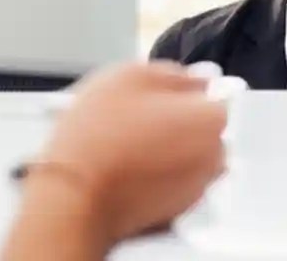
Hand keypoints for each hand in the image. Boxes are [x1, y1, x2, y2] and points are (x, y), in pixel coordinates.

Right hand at [25, 62, 227, 245]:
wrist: (73, 197)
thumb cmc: (99, 136)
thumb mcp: (132, 76)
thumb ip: (174, 73)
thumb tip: (196, 79)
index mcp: (210, 120)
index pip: (213, 95)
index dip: (181, 92)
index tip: (158, 94)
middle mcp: (213, 158)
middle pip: (200, 128)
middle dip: (175, 121)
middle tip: (135, 116)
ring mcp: (195, 189)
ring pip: (185, 156)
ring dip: (164, 148)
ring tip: (124, 143)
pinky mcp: (173, 212)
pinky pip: (169, 182)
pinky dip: (154, 174)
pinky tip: (124, 168)